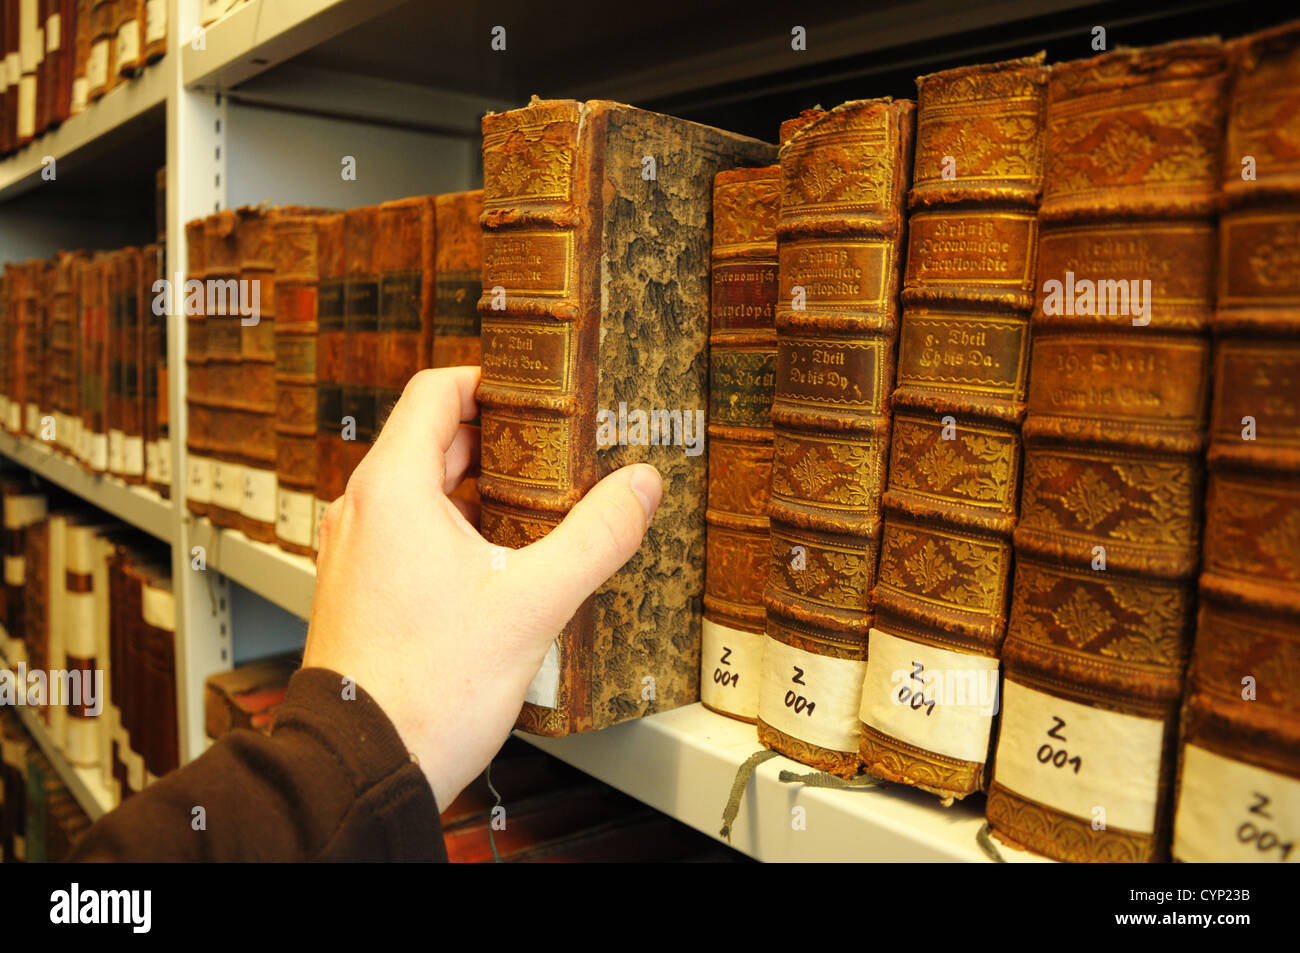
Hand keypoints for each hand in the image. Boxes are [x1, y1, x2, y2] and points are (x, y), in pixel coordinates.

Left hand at [303, 367, 662, 809]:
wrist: (363, 766)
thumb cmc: (429, 687)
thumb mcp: (534, 603)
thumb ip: (596, 537)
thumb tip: (641, 486)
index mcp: (393, 488)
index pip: (436, 391)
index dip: (490, 380)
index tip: (538, 392)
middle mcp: (362, 510)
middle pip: (433, 439)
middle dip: (499, 437)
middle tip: (558, 448)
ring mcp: (354, 551)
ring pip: (420, 490)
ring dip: (478, 485)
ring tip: (540, 504)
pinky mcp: (359, 589)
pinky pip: (407, 532)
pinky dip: (453, 526)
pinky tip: (501, 561)